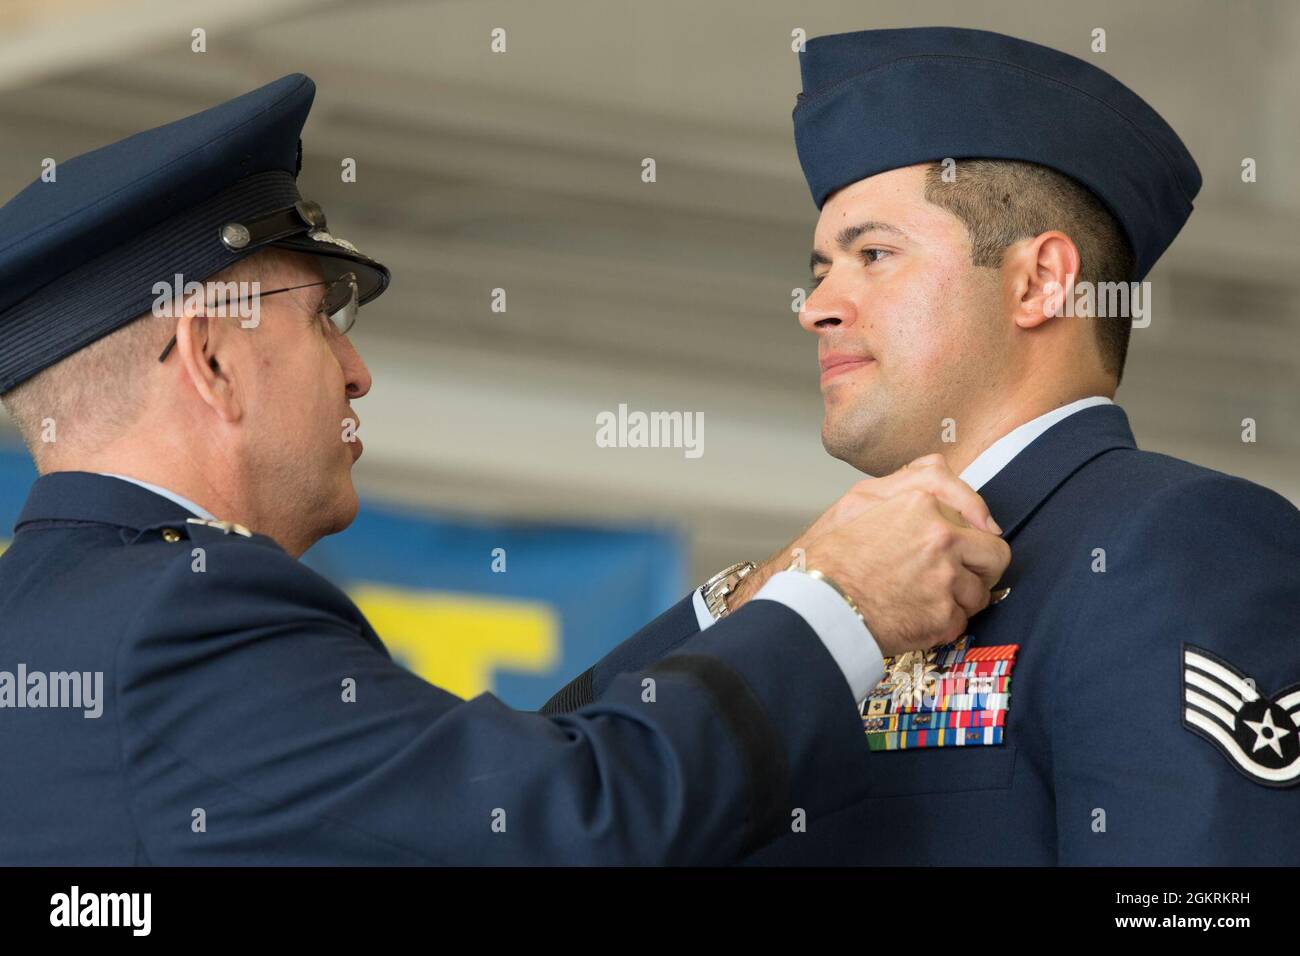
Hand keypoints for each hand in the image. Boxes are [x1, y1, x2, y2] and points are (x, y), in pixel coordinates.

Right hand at [730, 454, 1000, 608]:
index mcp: (922, 504)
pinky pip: (962, 622)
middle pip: (995, 555)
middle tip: (961, 578)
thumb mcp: (863, 498)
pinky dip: (942, 625)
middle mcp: (940, 537)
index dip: (980, 533)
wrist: (816, 604)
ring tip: (924, 601)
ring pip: (980, 593)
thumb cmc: (832, 555)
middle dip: (982, 569)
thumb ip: (915, 479)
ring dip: (958, 600)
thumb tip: (947, 476)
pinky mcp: (944, 616)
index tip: (979, 543)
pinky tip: (915, 618)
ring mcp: (945, 579)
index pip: (979, 514)